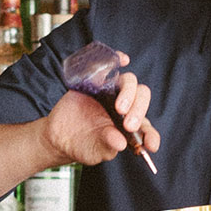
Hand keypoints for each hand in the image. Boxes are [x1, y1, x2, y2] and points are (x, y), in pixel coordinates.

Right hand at [42, 51, 159, 165]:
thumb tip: (120, 142)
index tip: (150, 145)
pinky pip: (108, 66)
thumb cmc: (82, 145)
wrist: (59, 137)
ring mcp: (111, 92)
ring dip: (129, 92)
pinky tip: (123, 60)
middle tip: (128, 125)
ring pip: (129, 81)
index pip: (147, 127)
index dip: (151, 135)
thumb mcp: (95, 151)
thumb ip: (108, 145)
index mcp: (130, 126)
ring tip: (119, 108)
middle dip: (139, 110)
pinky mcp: (95, 82)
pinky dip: (117, 59)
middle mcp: (125, 107)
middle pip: (141, 98)